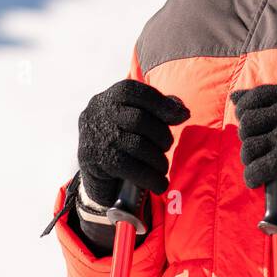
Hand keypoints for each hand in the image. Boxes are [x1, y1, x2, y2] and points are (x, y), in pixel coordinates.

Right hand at [77, 79, 189, 206]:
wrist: (95, 171)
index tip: (182, 116)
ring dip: (157, 160)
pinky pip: (128, 167)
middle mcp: (99, 111)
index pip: (139, 92)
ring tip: (162, 167)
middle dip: (161, 136)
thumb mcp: (138, 116)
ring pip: (136, 145)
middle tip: (167, 147)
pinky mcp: (94, 160)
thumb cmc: (123, 138)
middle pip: (139, 119)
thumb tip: (182, 112)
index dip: (163, 104)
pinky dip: (149, 177)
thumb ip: (160, 109)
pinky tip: (160, 184)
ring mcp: (95, 135)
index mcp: (113, 96)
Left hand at [230, 84, 276, 191]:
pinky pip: (255, 169)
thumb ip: (268, 101)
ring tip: (259, 162)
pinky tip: (256, 179)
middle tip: (258, 144)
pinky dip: (251, 177)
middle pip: (248, 121)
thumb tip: (234, 97)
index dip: (244, 107)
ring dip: (249, 158)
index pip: (257, 95)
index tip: (245, 118)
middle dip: (247, 135)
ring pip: (248, 146)